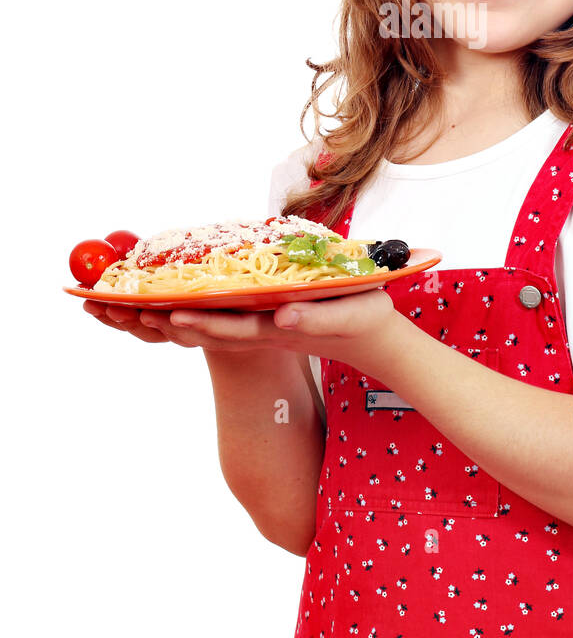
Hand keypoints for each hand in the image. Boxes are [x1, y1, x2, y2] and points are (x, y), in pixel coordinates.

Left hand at [81, 287, 399, 371]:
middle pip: (210, 329)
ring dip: (175, 319)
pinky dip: (195, 312)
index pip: (234, 328)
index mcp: (281, 330)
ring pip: (210, 326)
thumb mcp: (348, 316)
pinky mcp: (263, 321)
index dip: (202, 321)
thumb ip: (315, 320)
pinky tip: (175, 300)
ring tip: (139, 306)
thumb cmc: (366, 321)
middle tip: (134, 309)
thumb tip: (281, 318)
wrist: (372, 338)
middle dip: (173, 322)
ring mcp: (262, 329)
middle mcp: (264, 332)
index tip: (170, 313)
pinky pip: (221, 318)